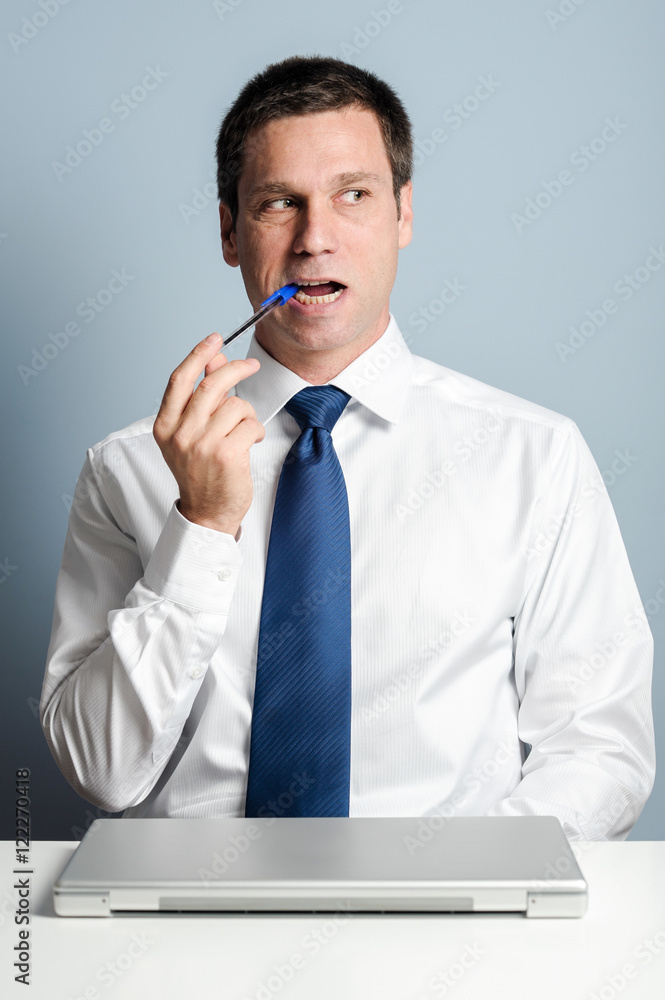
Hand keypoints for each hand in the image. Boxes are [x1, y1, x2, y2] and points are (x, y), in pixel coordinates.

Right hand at [153, 333, 263, 535]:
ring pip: (236, 405)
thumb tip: (215, 359)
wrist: (207, 514)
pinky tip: (250, 442)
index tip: (215, 339)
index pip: (180, 379)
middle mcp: (179, 434)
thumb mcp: (192, 433)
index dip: (198, 354)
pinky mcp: (226, 454)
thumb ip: (202, 397)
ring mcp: (202, 445)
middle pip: (210, 384)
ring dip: (248, 414)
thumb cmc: (201, 473)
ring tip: (245, 431)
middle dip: (235, 369)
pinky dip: (256, 431)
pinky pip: (250, 424)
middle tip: (251, 365)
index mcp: (165, 426)